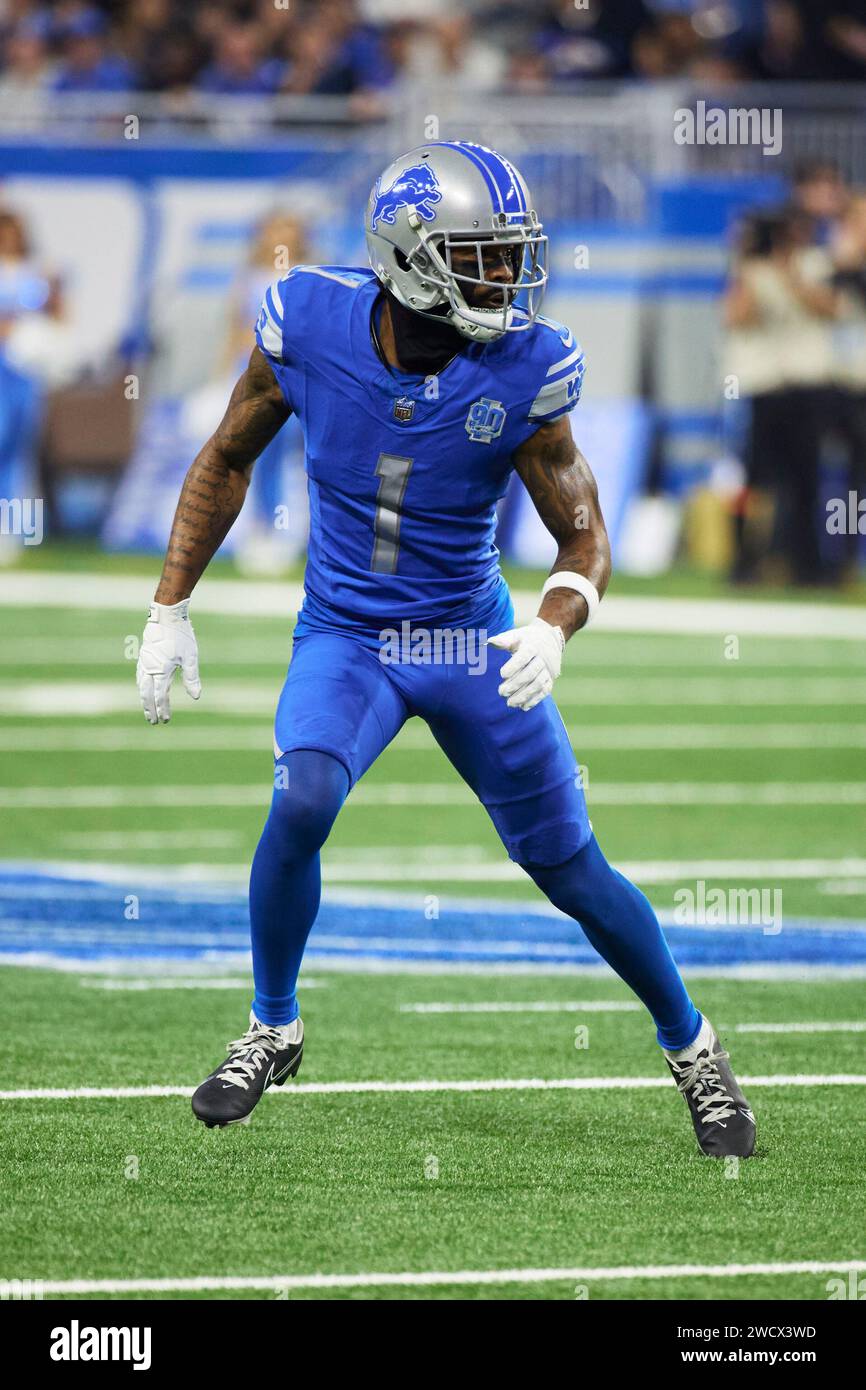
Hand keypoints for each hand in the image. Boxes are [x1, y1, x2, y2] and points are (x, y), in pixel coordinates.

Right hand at [136, 599, 200, 724]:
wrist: (166, 615)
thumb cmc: (181, 636)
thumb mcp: (191, 658)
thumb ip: (192, 678)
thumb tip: (196, 697)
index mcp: (161, 671)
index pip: (160, 696)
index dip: (163, 709)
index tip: (165, 720)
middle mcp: (149, 668)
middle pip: (146, 694)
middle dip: (149, 709)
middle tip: (153, 721)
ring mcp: (144, 661)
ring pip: (140, 685)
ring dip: (144, 698)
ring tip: (147, 708)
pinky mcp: (144, 655)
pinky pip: (139, 675)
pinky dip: (141, 686)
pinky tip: (143, 687)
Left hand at [488, 616, 563, 711]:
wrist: (550, 639)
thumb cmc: (527, 639)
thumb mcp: (516, 635)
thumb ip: (503, 640)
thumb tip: (489, 642)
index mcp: (532, 646)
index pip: (524, 656)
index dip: (514, 666)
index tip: (502, 674)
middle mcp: (542, 659)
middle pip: (531, 673)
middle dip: (516, 684)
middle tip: (501, 692)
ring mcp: (548, 670)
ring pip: (538, 684)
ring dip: (524, 695)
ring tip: (510, 703)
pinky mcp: (551, 679)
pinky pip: (545, 691)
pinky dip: (535, 700)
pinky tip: (523, 707)